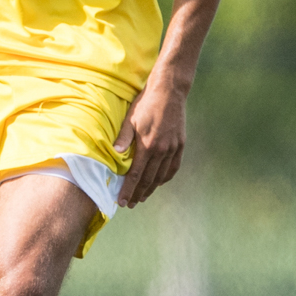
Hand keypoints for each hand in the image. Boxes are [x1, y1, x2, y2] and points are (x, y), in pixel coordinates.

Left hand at [114, 74, 186, 208]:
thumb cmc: (146, 103)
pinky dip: (166, 177)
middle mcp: (162, 150)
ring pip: (162, 176)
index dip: (129, 190)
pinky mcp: (180, 144)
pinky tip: (159, 182)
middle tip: (130, 204)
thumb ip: (124, 138)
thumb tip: (115, 153)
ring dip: (152, 188)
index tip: (122, 201)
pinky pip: (173, 167)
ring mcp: (173, 148)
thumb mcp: (130, 118)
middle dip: (138, 193)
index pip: (136, 175)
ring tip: (142, 197)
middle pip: (149, 179)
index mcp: (148, 145)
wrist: (170, 91)